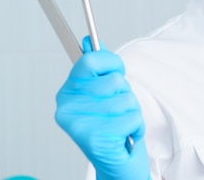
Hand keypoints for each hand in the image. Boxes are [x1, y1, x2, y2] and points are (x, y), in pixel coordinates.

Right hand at [55, 36, 150, 179]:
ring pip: (126, 99)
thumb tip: (90, 40)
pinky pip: (132, 117)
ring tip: (121, 124)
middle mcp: (67, 107)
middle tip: (117, 110)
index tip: (115, 73)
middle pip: (114, 80)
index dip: (112, 64)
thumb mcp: (104, 92)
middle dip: (125, 94)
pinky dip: (136, 126)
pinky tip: (125, 136)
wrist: (116, 163)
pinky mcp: (96, 138)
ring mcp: (79, 123)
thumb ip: (98, 67)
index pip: (90, 60)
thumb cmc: (112, 125)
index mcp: (67, 93)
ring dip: (132, 112)